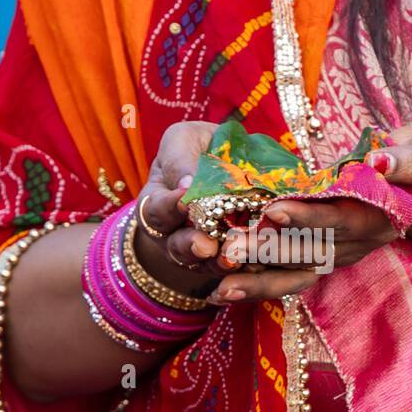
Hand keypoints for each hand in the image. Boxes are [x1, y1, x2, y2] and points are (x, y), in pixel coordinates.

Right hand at [134, 121, 237, 294]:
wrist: (228, 162)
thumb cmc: (197, 148)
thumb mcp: (183, 141)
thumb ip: (180, 158)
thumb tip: (188, 182)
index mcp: (156, 203)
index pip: (156, 210)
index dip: (169, 207)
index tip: (185, 198)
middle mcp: (172, 234)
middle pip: (176, 247)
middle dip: (192, 246)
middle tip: (205, 244)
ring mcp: (200, 251)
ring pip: (204, 265)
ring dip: (218, 262)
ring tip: (230, 258)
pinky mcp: (228, 259)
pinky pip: (233, 270)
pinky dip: (244, 267)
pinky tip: (256, 262)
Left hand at [208, 124, 411, 302]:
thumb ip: (409, 161)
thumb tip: (381, 162)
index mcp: (381, 216)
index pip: (339, 217)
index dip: (308, 215)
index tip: (273, 209)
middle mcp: (360, 243)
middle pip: (310, 251)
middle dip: (269, 254)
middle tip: (229, 253)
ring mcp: (343, 254)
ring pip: (297, 272)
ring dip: (260, 282)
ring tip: (221, 290)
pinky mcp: (328, 257)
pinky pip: (293, 275)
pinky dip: (262, 285)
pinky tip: (226, 292)